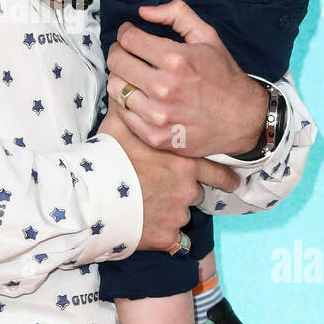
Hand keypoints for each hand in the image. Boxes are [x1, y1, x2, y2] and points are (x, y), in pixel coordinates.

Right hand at [98, 105, 239, 251]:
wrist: (91, 197)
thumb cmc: (107, 157)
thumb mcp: (119, 124)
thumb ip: (133, 106)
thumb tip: (128, 82)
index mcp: (184, 162)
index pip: (218, 171)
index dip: (224, 177)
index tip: (232, 182)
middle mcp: (187, 188)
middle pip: (199, 194)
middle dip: (189, 193)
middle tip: (174, 193)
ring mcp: (178, 214)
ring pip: (183, 215)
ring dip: (172, 213)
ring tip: (149, 208)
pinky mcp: (166, 237)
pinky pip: (176, 241)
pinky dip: (167, 237)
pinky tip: (152, 231)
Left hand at [105, 0, 269, 158]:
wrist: (242, 119)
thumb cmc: (224, 77)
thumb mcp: (207, 36)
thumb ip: (176, 14)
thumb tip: (143, 11)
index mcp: (176, 60)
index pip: (129, 40)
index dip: (125, 33)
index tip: (128, 34)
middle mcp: (164, 88)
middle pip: (116, 63)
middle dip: (119, 52)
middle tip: (128, 53)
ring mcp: (158, 116)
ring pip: (116, 88)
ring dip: (121, 78)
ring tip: (134, 76)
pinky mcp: (155, 137)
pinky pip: (123, 115)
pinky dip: (126, 103)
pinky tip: (139, 97)